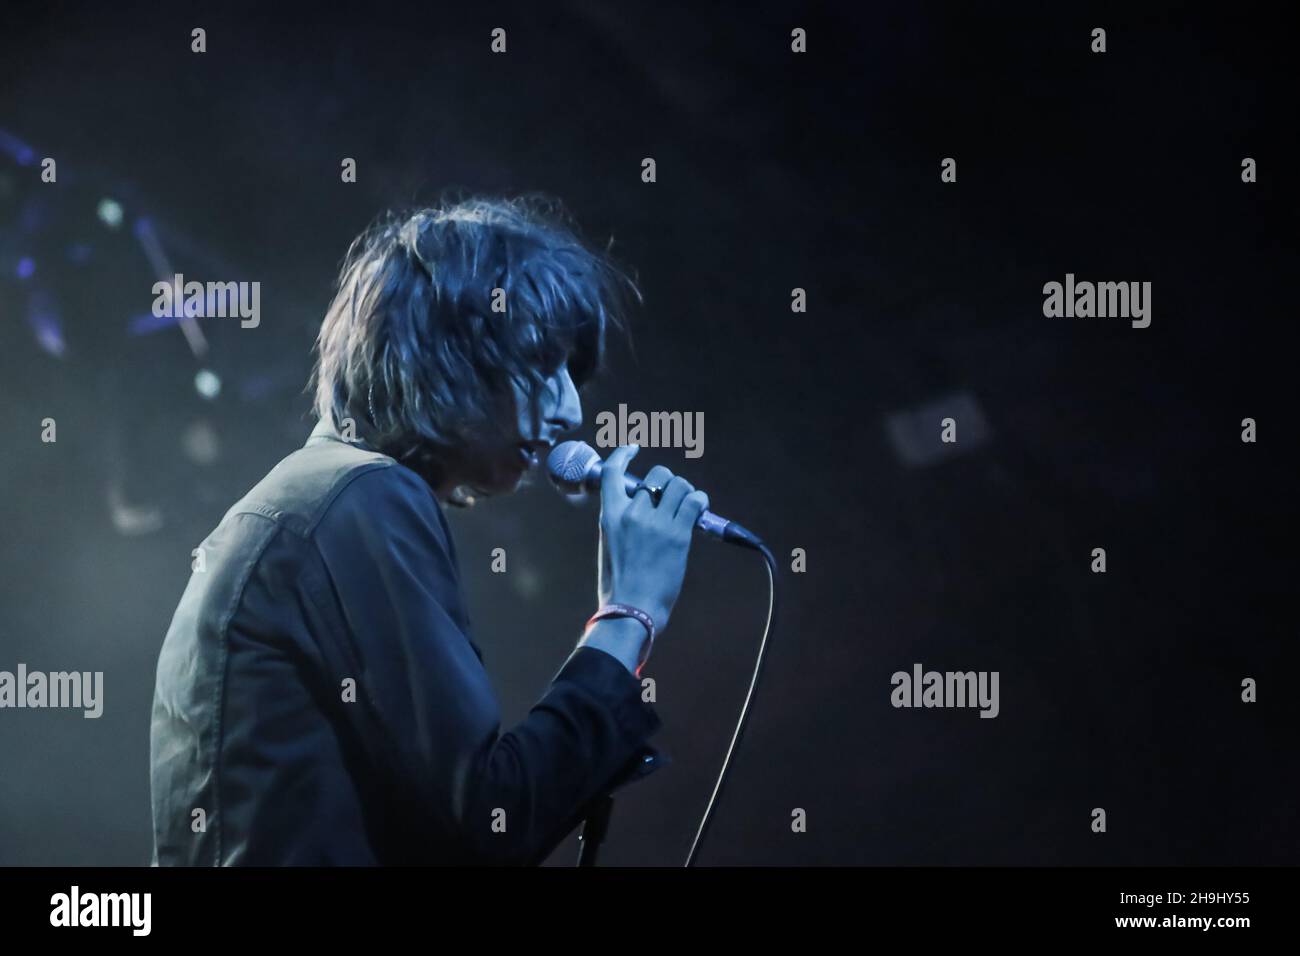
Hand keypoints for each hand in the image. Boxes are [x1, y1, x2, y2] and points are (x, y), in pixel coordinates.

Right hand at [596, 445, 709, 634]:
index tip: (633, 448)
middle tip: (671, 500)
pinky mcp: (678, 534)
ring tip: (688, 506)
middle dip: (667, 482)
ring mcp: (656, 523)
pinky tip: (699, 510)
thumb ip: (620, 522)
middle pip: (657, 476)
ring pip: (679, 485)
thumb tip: (640, 508)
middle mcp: (633, 513)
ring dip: (686, 492)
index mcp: (610, 515)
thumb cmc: (619, 584)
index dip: (624, 454)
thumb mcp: (609, 545)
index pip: (614, 472)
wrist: (631, 610)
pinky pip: (695, 501)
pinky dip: (700, 501)